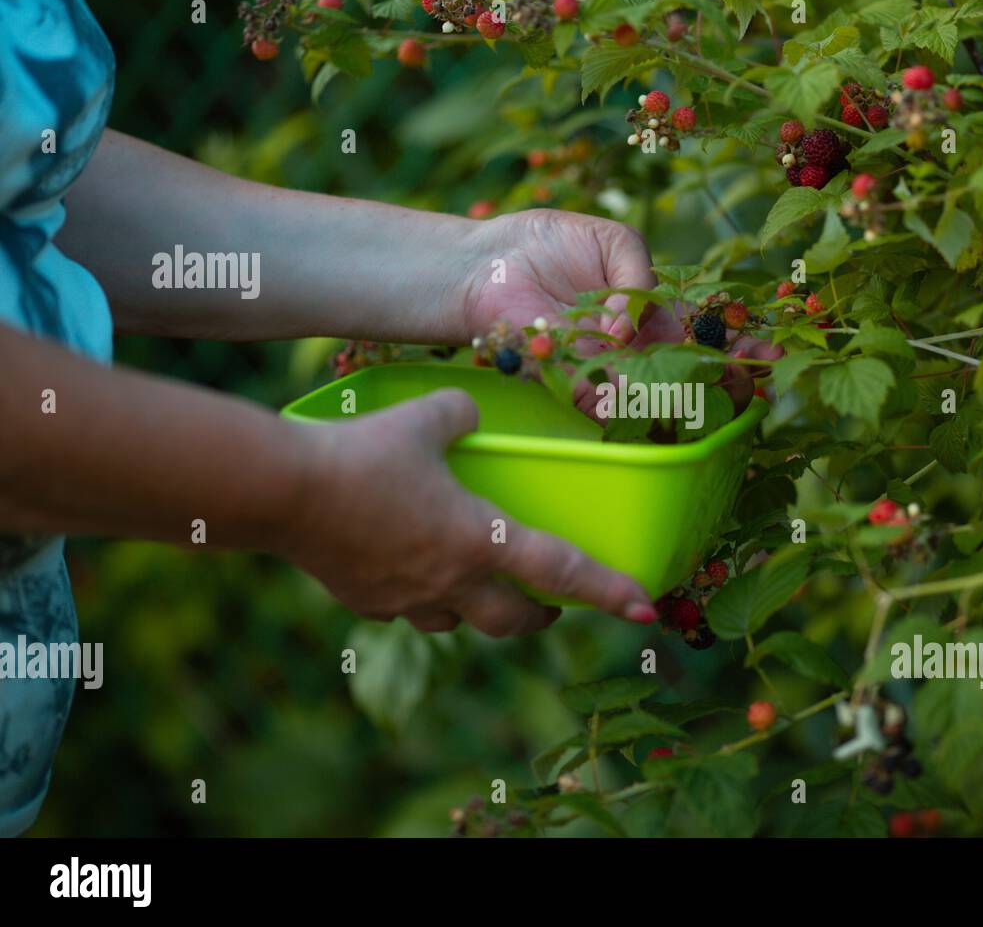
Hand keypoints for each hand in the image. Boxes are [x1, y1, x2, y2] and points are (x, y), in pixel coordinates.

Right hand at [282, 389, 657, 634]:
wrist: (282, 494)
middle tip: (550, 605)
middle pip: (513, 621)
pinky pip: (406, 611)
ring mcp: (407, 600)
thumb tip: (469, 411)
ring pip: (458, 624)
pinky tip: (407, 571)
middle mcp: (451, 582)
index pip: (562, 572)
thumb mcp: (423, 420)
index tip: (647, 612)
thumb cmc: (363, 454)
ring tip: (476, 586)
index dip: (610, 593)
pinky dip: (419, 598)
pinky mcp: (365, 602)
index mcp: (480, 540)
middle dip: (539, 617)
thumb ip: (460, 415)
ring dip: (478, 611)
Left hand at [460, 209, 780, 410]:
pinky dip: (621, 406)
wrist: (486, 261)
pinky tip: (637, 404)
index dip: (740, 346)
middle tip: (752, 388)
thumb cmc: (545, 243)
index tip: (769, 356)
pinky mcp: (569, 380)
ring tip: (707, 400)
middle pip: (689, 374)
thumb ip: (638, 275)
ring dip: (682, 401)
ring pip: (653, 394)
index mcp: (652, 311)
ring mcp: (605, 367)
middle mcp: (635, 347)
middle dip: (726, 384)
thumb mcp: (612, 240)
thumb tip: (631, 328)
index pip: (705, 333)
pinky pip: (601, 401)